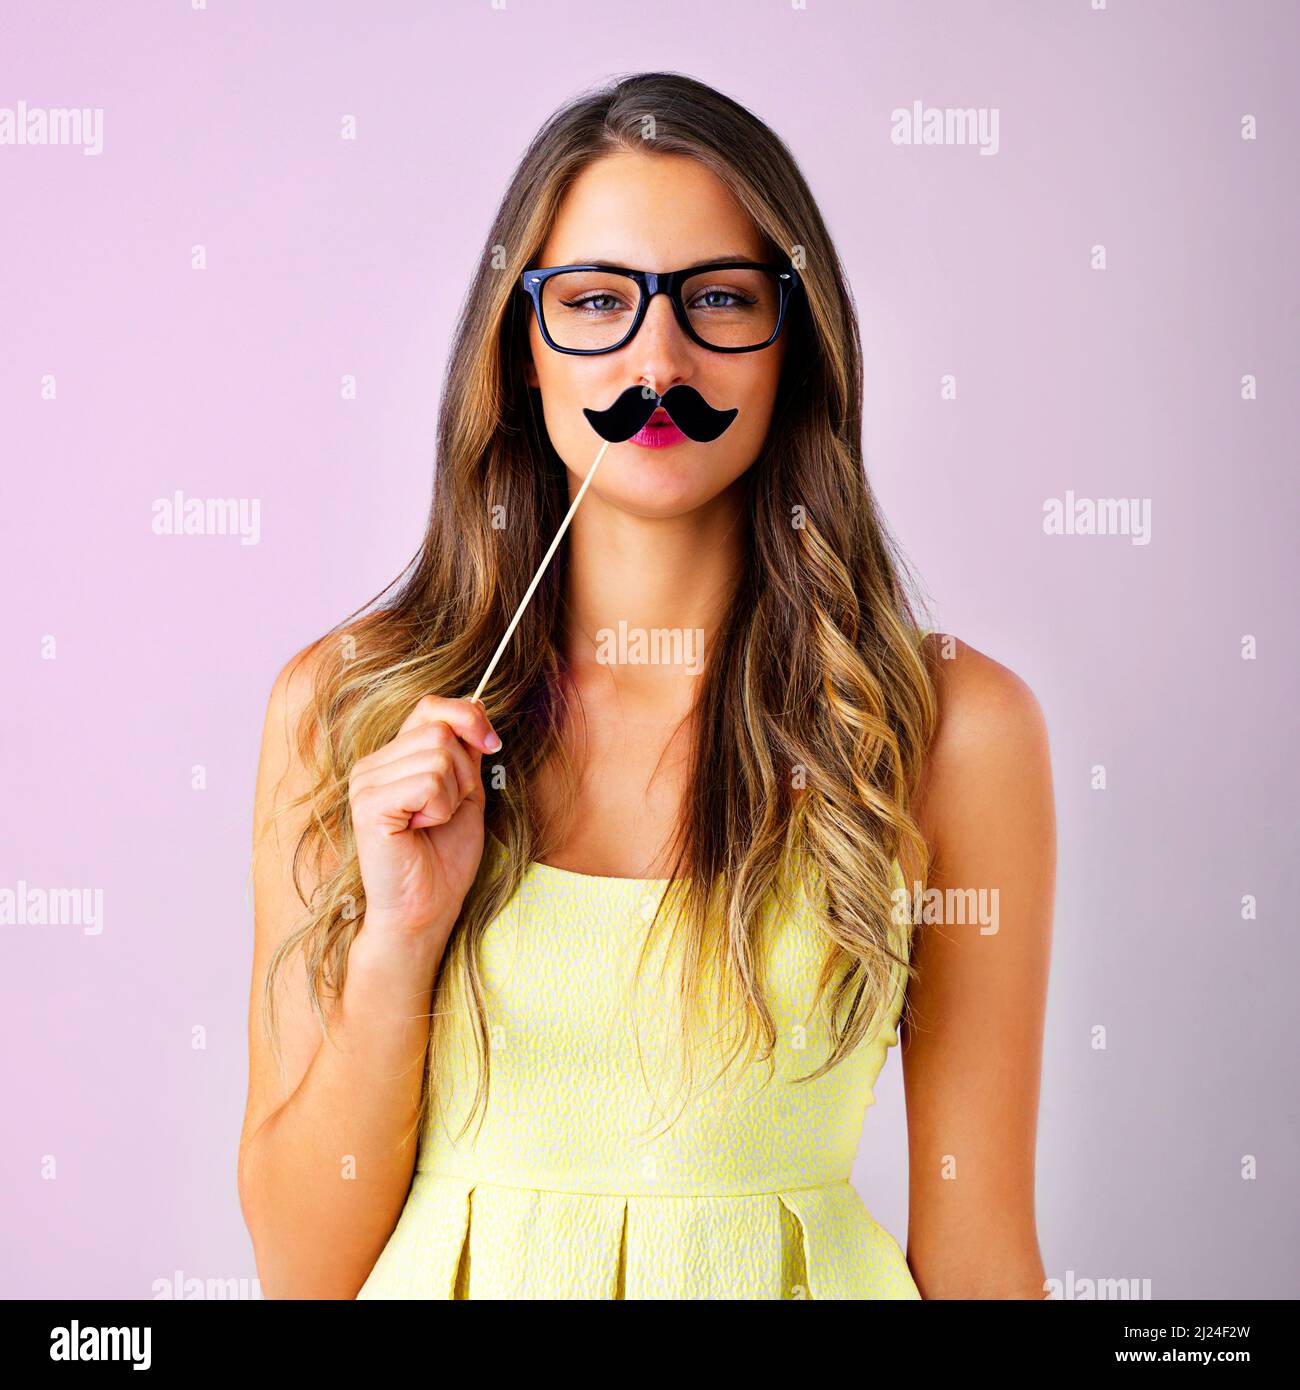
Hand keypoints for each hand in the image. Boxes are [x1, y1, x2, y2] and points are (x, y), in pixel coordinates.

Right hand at [347, 694, 499, 949]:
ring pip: (438, 756)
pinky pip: (427, 782)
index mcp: (392, 757)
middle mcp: (371, 764)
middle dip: (464, 772)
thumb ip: (466, 750)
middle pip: (440, 732)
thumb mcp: (465, 791)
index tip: (492, 745)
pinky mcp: (369, 805)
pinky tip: (421, 829)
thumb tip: (478, 705)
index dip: (468, 718)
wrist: (427, 908)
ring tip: (433, 822)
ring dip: (453, 794)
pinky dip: (439, 808)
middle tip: (449, 809)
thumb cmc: (444, 856)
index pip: (430, 707)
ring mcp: (365, 783)